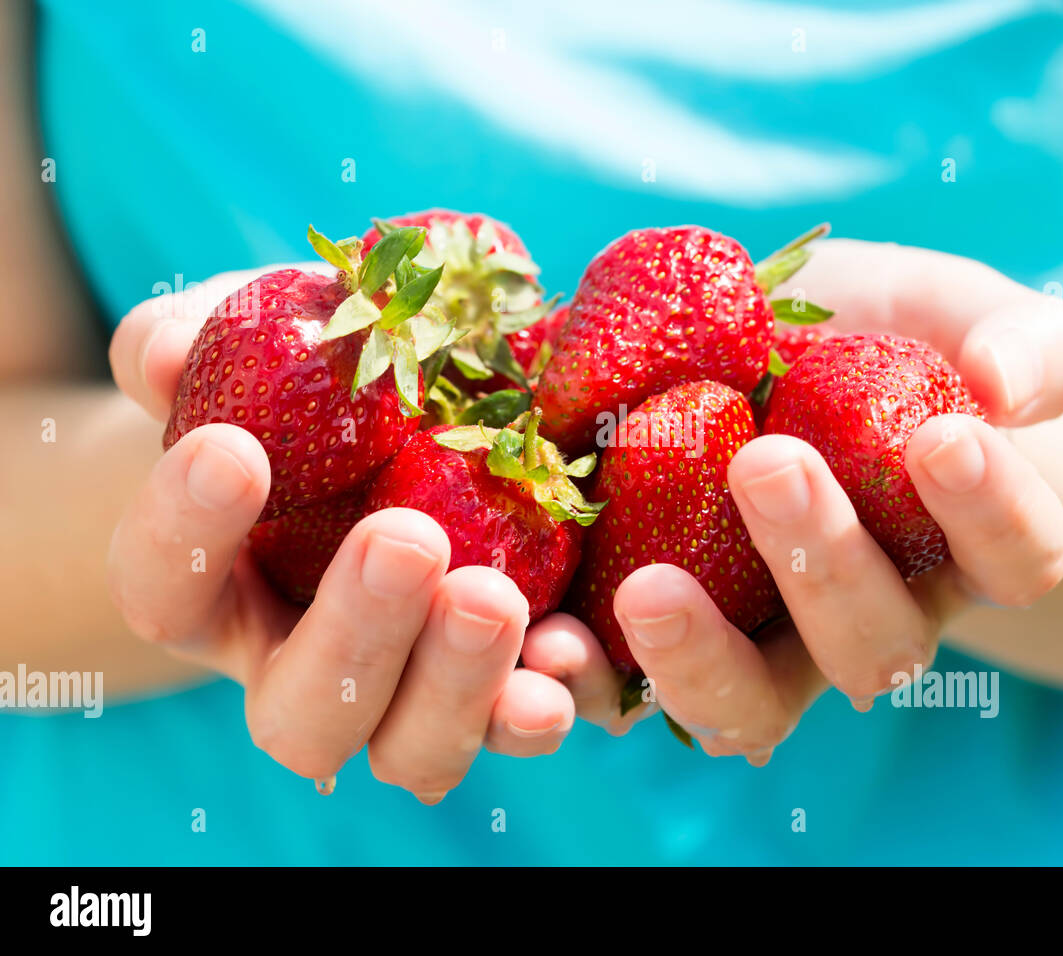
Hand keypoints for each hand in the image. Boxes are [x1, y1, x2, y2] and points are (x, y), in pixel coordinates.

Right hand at [106, 268, 574, 800]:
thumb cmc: (313, 388)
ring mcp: (411, 693)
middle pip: (302, 714)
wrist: (422, 421)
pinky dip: (554, 695)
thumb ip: (197, 345)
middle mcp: (308, 669)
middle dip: (354, 638)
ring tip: (494, 599)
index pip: (165, 591)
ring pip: (412, 750)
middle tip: (407, 541)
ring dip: (455, 687)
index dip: (183, 536)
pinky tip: (570, 645)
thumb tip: (160, 356)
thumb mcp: (257, 347)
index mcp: (221, 593)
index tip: (231, 448)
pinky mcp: (507, 683)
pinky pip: (524, 722)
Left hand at [523, 240, 1062, 760]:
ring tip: (649, 589)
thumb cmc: (867, 334)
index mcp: (953, 546)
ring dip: (703, 662)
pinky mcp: (655, 643)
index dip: (991, 511)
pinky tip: (552, 640)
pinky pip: (629, 696)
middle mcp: (862, 619)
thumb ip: (1021, 339)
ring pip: (752, 704)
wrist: (746, 353)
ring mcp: (758, 646)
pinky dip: (590, 682)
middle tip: (768, 462)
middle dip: (825, 562)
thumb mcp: (943, 309)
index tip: (942, 433)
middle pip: (873, 644)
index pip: (1014, 558)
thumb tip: (1006, 385)